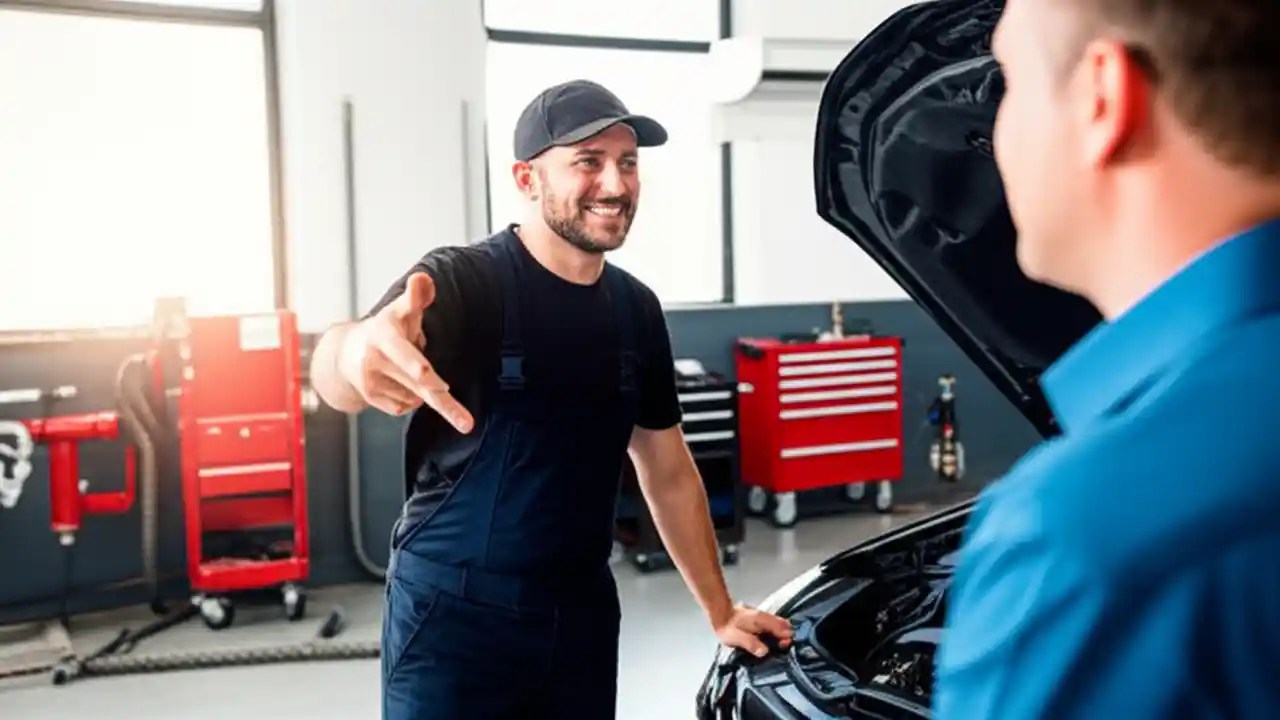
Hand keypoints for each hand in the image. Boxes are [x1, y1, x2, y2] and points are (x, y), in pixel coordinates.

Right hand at [337, 272, 473, 432]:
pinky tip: (400, 383)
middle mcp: (374, 358)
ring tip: (408, 369)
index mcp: (384, 334)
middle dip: (445, 404)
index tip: (430, 379)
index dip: (418, 367)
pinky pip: (404, 406)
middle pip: (418, 383)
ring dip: (423, 389)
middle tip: (468, 424)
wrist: (345, 352)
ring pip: (415, 395)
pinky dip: (411, 398)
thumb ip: (417, 297)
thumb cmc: (386, 328)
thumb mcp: (401, 310)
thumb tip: (424, 279)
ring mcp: (369, 380)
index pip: (404, 352)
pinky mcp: (369, 397)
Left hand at [713, 603, 793, 657]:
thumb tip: (765, 651)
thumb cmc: (728, 629)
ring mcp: (763, 615)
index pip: (781, 628)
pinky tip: (774, 637)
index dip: (785, 638)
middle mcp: (764, 616)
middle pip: (783, 624)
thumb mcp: (737, 638)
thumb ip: (751, 643)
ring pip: (779, 622)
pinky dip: (777, 629)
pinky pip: (773, 623)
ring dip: (782, 632)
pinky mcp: (760, 617)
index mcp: (761, 620)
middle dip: (786, 635)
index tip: (784, 646)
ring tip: (780, 644)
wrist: (720, 616)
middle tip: (782, 646)